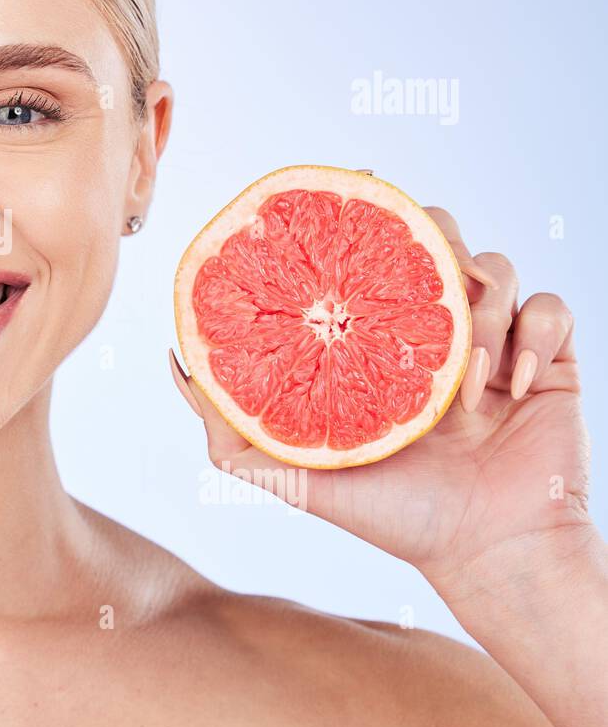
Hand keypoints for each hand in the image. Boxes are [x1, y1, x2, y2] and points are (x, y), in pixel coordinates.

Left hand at [168, 205, 592, 582]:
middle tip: (419, 267)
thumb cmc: (391, 516)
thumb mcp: (291, 473)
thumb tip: (176, 364)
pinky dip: (533, 335)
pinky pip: (550, 307)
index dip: (367, 206)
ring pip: (493, 267)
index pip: (371, 250)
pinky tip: (509, 387)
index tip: (358, 174)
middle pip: (435, 236)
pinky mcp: (546, 356)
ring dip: (477, 309)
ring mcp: (490, 339)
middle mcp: (429, 329)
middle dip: (429, 237)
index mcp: (376, 341)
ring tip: (465, 377)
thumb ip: (228, 423)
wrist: (483, 553)